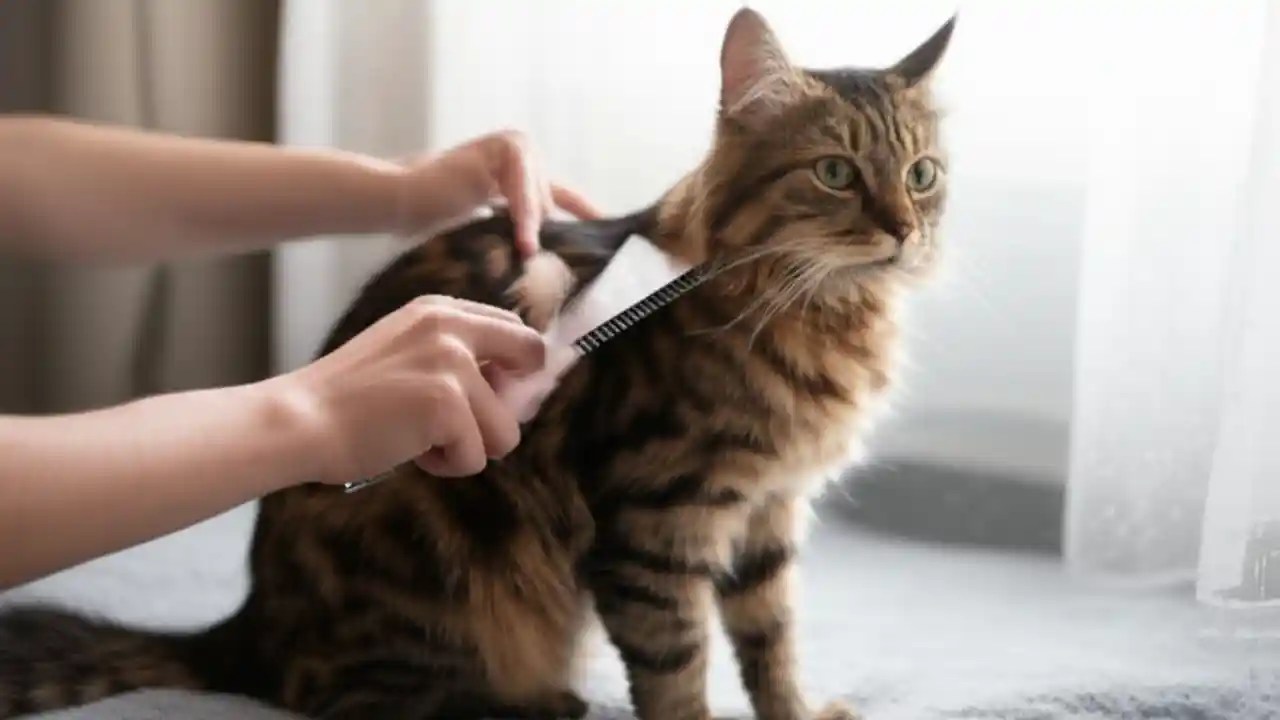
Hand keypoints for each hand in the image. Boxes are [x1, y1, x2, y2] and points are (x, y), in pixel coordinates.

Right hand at [285, 296, 545, 482]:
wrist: (300, 421)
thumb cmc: (348, 400)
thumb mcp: (406, 353)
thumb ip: (456, 355)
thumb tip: (519, 388)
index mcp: (440, 310)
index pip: (514, 328)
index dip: (515, 368)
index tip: (494, 396)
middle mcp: (451, 326)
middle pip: (532, 357)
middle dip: (511, 399)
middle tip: (468, 424)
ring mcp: (451, 362)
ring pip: (506, 428)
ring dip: (470, 447)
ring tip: (423, 441)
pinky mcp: (447, 403)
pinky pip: (477, 456)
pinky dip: (447, 466)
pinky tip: (410, 451)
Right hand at [399, 130, 600, 256]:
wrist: (400, 198)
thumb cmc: (437, 217)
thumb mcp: (490, 224)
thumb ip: (519, 228)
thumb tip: (550, 253)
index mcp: (521, 171)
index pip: (563, 195)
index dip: (585, 212)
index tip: (610, 229)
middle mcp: (523, 152)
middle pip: (550, 204)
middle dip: (539, 229)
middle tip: (528, 251)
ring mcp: (514, 145)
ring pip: (540, 200)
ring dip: (530, 226)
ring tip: (525, 250)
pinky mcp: (503, 148)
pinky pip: (523, 190)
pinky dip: (523, 215)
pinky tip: (522, 239)